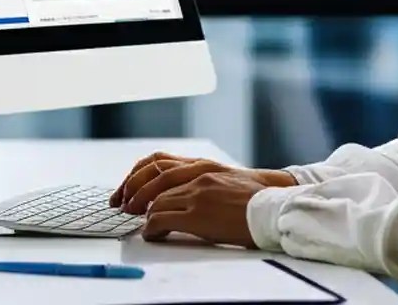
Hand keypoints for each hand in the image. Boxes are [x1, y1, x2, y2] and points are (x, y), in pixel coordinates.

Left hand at [141, 170, 268, 246]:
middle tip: (122, 206)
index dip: (139, 175)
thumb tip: (186, 195)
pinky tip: (152, 234)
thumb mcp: (227, 179)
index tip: (129, 187)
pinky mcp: (197, 215)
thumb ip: (205, 181)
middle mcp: (196, 175)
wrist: (275, 207)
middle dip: (133, 193)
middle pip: (152, 181)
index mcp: (202, 165)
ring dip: (144, 214)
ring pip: (156, 202)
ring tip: (141, 223)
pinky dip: (151, 228)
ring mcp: (196, 195)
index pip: (159, 163)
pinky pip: (161, 220)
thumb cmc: (258, 198)